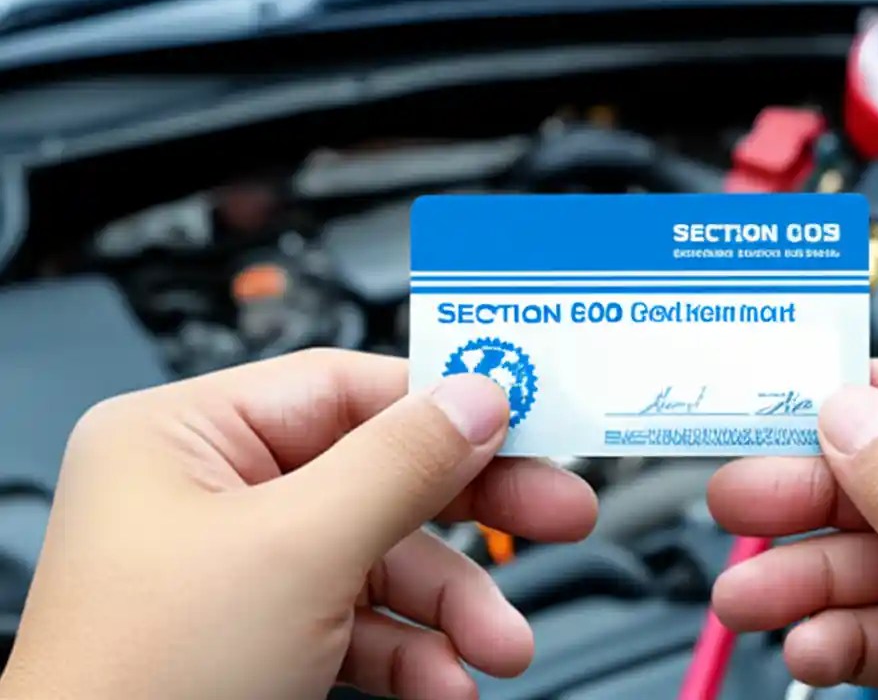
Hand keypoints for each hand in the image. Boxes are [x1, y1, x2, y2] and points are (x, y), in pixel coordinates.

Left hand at [0, 349, 597, 699]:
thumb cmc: (139, 685)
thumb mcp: (297, 552)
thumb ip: (401, 464)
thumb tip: (477, 397)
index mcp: (183, 438)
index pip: (345, 387)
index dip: (445, 401)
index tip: (529, 415)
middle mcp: (209, 496)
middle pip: (379, 475)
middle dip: (473, 515)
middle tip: (558, 513)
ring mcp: (238, 574)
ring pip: (381, 560)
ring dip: (452, 608)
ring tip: (501, 645)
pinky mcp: (262, 639)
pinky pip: (360, 623)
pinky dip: (413, 654)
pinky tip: (445, 683)